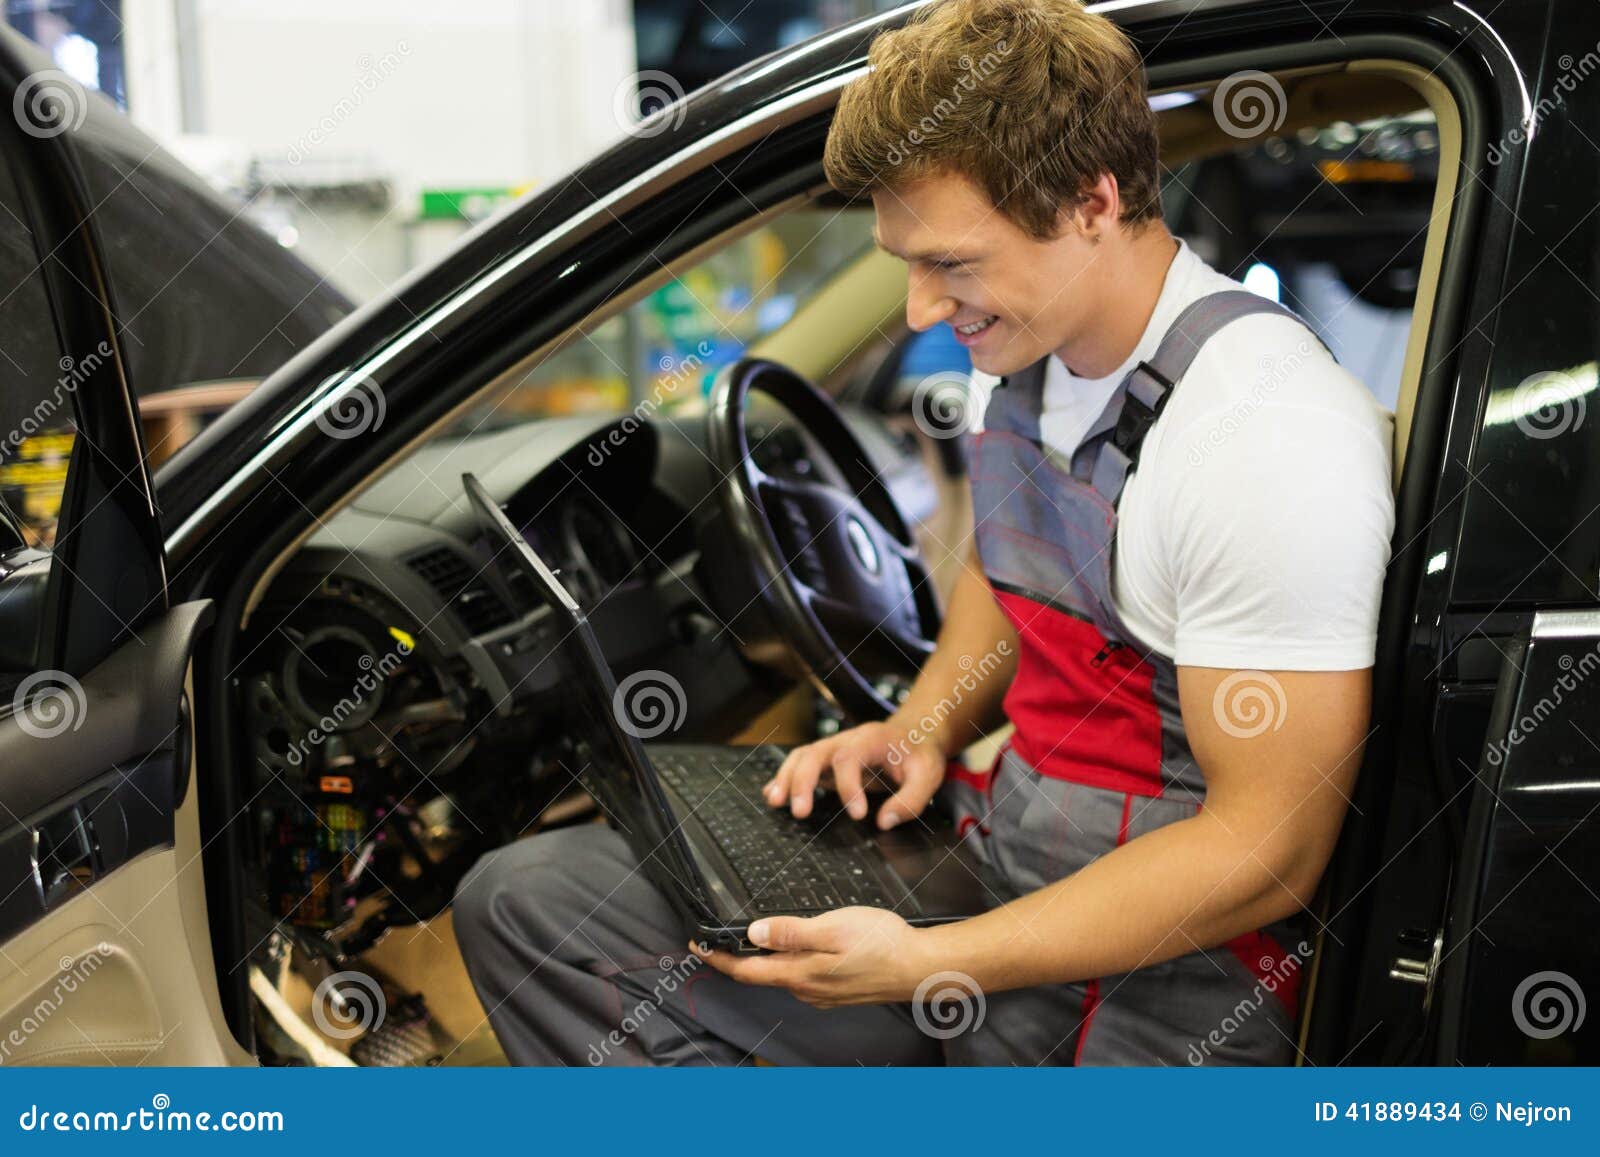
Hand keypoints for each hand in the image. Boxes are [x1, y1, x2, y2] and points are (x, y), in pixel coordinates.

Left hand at [690, 907, 930, 1006]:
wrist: (919, 968)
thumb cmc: (881, 945)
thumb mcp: (832, 927)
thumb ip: (791, 932)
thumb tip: (754, 933)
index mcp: (799, 974)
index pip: (745, 970)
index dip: (717, 958)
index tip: (697, 945)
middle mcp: (805, 989)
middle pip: (760, 975)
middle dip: (735, 959)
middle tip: (716, 940)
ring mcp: (821, 993)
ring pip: (781, 975)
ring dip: (763, 960)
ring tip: (751, 939)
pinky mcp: (835, 990)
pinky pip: (801, 977)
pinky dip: (787, 963)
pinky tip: (794, 948)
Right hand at [763, 717, 946, 828]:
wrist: (914, 735)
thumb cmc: (919, 755)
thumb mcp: (928, 776)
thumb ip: (910, 800)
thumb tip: (883, 822)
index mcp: (871, 739)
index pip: (850, 758)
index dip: (849, 786)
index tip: (858, 815)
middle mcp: (846, 740)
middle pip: (815, 753)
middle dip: (803, 782)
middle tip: (799, 812)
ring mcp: (833, 749)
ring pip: (801, 756)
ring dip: (786, 779)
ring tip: (775, 802)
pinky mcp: (826, 762)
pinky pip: (799, 764)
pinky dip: (784, 778)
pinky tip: (773, 795)